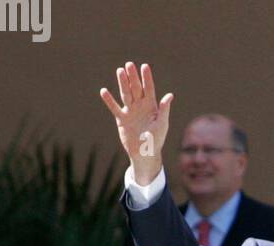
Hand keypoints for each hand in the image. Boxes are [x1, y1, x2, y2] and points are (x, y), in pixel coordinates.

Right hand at [99, 61, 172, 186]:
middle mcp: (140, 107)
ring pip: (126, 94)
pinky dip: (109, 100)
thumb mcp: (162, 124)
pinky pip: (114, 108)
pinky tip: (104, 91)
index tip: (145, 66)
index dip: (147, 78)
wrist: (145, 154)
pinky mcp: (121, 119)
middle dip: (133, 77)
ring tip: (120, 71)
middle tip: (129, 64)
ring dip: (123, 83)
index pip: (149, 89)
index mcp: (151, 107)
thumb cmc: (157, 140)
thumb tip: (170, 95)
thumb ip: (164, 109)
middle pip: (136, 89)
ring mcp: (130, 112)